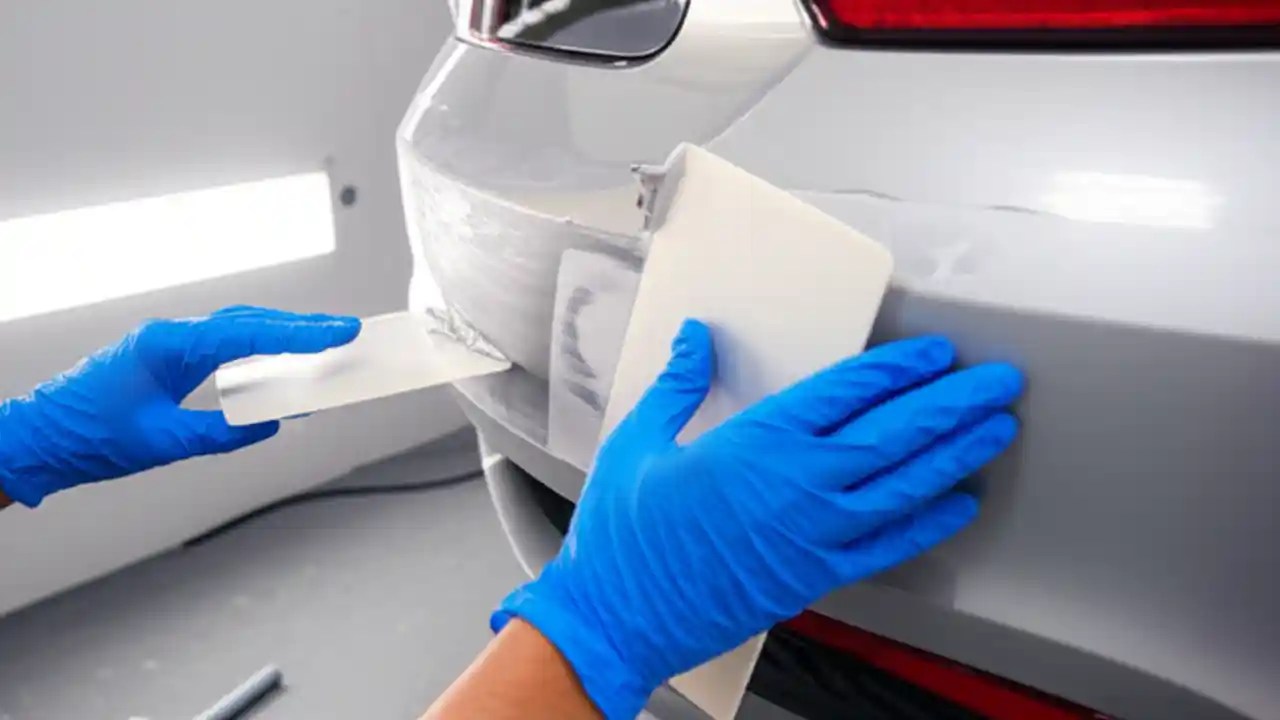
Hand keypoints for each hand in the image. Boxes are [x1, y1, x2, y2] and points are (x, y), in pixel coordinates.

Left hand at [0, 306, 359, 506]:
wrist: (39, 439)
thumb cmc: (88, 438)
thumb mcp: (162, 443)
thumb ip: (221, 434)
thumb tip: (270, 424)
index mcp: (169, 344)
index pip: (248, 333)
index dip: (300, 334)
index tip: (340, 331)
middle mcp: (171, 334)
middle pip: (249, 321)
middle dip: (301, 327)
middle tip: (347, 331)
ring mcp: (169, 342)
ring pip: (238, 329)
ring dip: (281, 335)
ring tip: (324, 344)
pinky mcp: (168, 356)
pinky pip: (223, 345)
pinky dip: (257, 349)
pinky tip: (278, 361)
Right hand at [493, 320, 1023, 718]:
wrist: (621, 617)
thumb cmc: (626, 536)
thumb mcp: (638, 443)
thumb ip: (678, 385)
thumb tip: (695, 338)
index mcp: (757, 443)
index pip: (847, 391)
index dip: (899, 368)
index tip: (935, 352)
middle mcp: (798, 486)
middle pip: (895, 434)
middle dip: (954, 403)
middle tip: (998, 381)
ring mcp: (813, 535)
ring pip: (904, 487)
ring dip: (957, 455)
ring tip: (996, 429)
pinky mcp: (815, 576)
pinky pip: (887, 546)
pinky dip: (928, 526)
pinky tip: (959, 506)